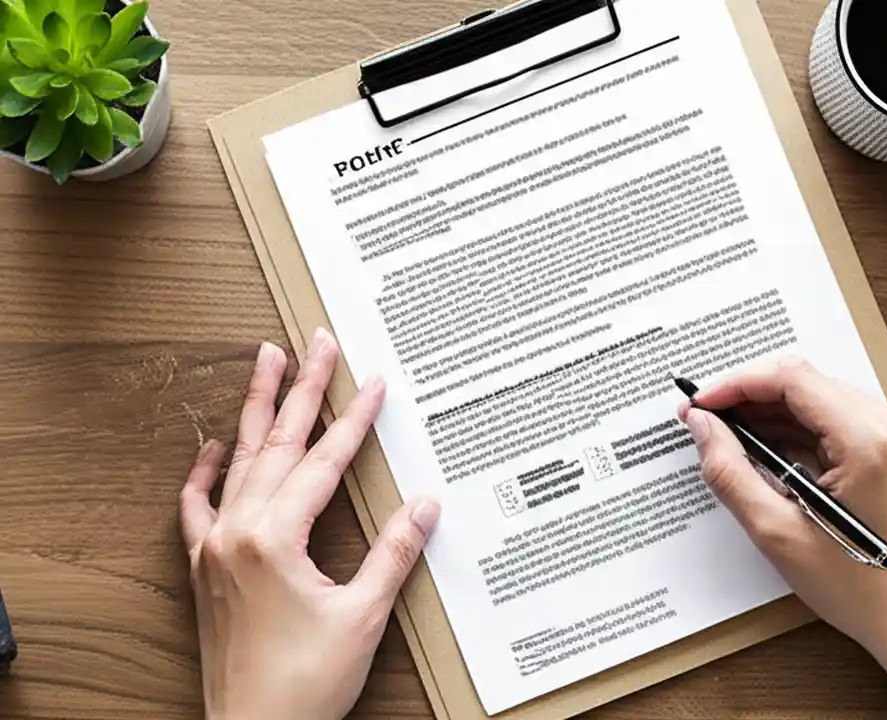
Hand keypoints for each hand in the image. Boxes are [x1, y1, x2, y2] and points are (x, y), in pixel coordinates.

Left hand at [179, 329, 439, 719]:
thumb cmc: (303, 684)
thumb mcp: (362, 617)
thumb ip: (394, 554)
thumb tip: (424, 506)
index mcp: (274, 539)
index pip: (323, 462)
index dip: (354, 420)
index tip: (374, 383)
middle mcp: (237, 534)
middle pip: (277, 445)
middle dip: (301, 390)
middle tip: (315, 343)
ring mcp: (215, 549)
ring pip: (239, 462)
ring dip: (257, 411)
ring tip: (266, 364)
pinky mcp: (206, 569)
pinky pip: (197, 507)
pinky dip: (206, 473)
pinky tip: (214, 447)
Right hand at [679, 357, 886, 716]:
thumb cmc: (857, 586)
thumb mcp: (777, 532)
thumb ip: (731, 472)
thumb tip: (702, 426)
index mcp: (866, 440)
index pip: (791, 378)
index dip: (737, 383)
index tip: (700, 403)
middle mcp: (886, 424)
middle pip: (800, 381)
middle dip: (746, 396)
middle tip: (703, 420)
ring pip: (811, 395)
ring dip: (765, 411)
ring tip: (726, 438)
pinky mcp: (885, 443)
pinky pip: (826, 416)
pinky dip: (789, 427)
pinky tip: (761, 451)